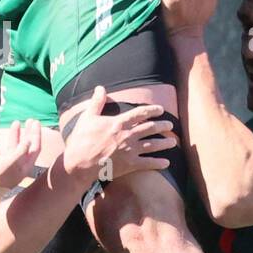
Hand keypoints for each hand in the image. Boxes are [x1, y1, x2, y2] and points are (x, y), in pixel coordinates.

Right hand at [0, 119, 41, 202]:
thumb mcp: (10, 162)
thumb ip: (20, 150)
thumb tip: (28, 140)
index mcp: (24, 166)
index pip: (34, 148)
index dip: (36, 134)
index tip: (35, 122)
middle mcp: (17, 165)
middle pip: (25, 145)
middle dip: (28, 133)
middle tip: (29, 120)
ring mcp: (5, 164)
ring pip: (11, 146)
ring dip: (13, 135)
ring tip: (15, 123)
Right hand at [62, 85, 176, 182]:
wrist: (80, 163)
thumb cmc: (82, 140)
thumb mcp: (87, 117)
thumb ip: (96, 102)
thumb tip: (100, 87)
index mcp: (119, 123)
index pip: (141, 113)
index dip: (152, 110)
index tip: (161, 109)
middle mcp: (128, 135)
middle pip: (151, 128)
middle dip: (163, 126)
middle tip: (170, 125)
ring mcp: (130, 150)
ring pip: (153, 145)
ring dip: (165, 143)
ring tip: (173, 142)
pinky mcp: (130, 165)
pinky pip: (148, 163)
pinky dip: (158, 163)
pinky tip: (166, 163)